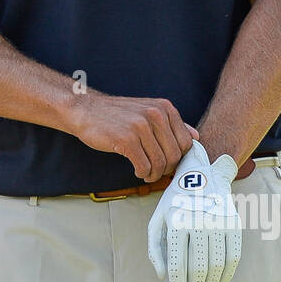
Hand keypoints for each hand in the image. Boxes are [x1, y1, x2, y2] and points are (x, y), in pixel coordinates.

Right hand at [71, 91, 195, 181]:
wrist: (84, 110)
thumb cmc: (116, 114)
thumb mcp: (147, 111)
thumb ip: (171, 124)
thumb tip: (196, 136)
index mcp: (164, 108)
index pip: (186, 141)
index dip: (178, 157)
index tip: (167, 163)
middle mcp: (155, 114)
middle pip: (175, 154)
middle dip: (166, 169)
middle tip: (155, 171)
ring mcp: (141, 126)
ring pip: (160, 163)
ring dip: (154, 174)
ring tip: (146, 173)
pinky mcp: (126, 139)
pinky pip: (144, 166)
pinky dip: (142, 173)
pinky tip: (136, 170)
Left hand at [147, 139, 241, 281]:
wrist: (201, 175)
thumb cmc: (174, 203)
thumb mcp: (157, 219)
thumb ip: (155, 249)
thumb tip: (163, 277)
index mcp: (176, 222)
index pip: (178, 266)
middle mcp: (199, 222)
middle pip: (198, 269)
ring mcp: (218, 222)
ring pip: (216, 266)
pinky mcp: (233, 223)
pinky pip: (233, 256)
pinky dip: (227, 274)